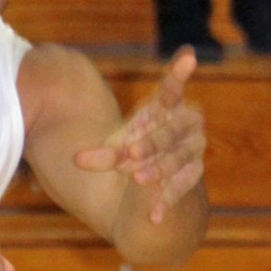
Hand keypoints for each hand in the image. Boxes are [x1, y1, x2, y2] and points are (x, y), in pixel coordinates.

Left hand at [74, 47, 205, 222]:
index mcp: (165, 108)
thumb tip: (77, 160)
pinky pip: (182, 186)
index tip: (187, 56)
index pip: (173, 88)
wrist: (154, 181)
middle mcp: (185, 124)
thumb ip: (99, 155)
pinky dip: (166, 200)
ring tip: (138, 179)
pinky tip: (152, 215)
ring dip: (158, 169)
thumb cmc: (134, 151)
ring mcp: (193, 149)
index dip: (179, 73)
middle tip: (131, 154)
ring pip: (177, 158)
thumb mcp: (115, 150)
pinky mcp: (193, 174)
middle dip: (151, 143)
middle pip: (170, 132)